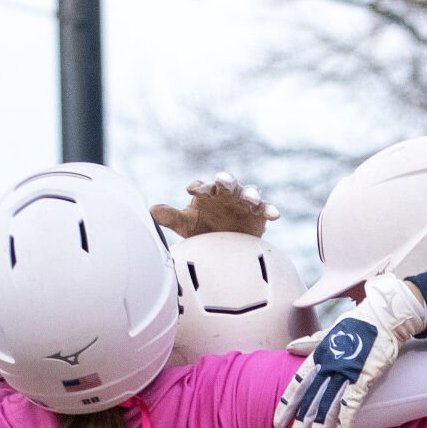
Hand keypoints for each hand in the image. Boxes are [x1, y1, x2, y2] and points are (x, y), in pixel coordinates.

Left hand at [150, 172, 278, 237]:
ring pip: (250, 193)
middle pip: (228, 183)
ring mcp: (244, 202)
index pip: (203, 186)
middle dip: (226, 181)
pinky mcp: (259, 214)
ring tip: (250, 199)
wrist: (225, 246)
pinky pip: (266, 210)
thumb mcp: (187, 225)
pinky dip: (270, 210)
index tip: (191, 190)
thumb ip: (171, 217)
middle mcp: (227, 194)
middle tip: (222, 181)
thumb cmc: (203, 230)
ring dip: (250, 195)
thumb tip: (151, 210)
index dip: (199, 187)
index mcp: (208, 193)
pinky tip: (275, 215)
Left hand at [272, 275, 426, 427]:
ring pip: (328, 409)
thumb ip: (309, 344)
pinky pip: (351, 406)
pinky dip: (345, 423)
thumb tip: (290, 347)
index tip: (278, 424)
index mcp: (317, 358)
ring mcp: (345, 376)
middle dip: (301, 427)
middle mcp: (327, 369)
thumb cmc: (355, 325)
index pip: (296, 387)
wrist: (382, 318)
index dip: (286, 407)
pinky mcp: (363, 380)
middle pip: (310, 403)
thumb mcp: (327, 333)